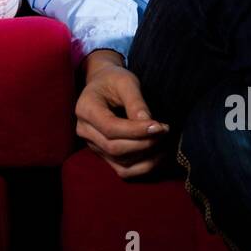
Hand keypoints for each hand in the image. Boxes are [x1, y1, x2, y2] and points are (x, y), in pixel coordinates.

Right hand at [75, 50, 170, 178]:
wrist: (104, 85)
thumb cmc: (114, 80)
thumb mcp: (126, 81)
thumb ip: (136, 102)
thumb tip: (149, 124)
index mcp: (85, 109)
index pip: (110, 127)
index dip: (135, 131)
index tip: (159, 126)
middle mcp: (84, 131)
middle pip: (114, 147)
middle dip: (144, 143)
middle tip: (165, 131)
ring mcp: (93, 146)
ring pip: (120, 162)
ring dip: (147, 157)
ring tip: (165, 143)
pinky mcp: (104, 155)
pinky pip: (123, 170)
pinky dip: (143, 167)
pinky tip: (159, 156)